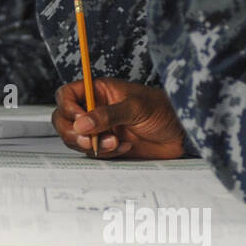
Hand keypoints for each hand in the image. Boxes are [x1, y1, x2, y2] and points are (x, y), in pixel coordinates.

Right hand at [58, 78, 184, 158]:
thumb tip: (80, 124)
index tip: (79, 120)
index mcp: (98, 91)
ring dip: (91, 145)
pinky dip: (105, 154)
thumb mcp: (135, 107)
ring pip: (76, 139)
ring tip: (115, 143)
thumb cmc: (163, 110)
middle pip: (63, 120)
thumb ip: (107, 115)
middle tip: (90, 140)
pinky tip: (125, 147)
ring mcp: (99, 129)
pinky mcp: (107, 146)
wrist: (182, 134)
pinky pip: (92, 153)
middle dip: (73, 133)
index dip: (67, 108)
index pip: (66, 95)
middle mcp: (94, 109)